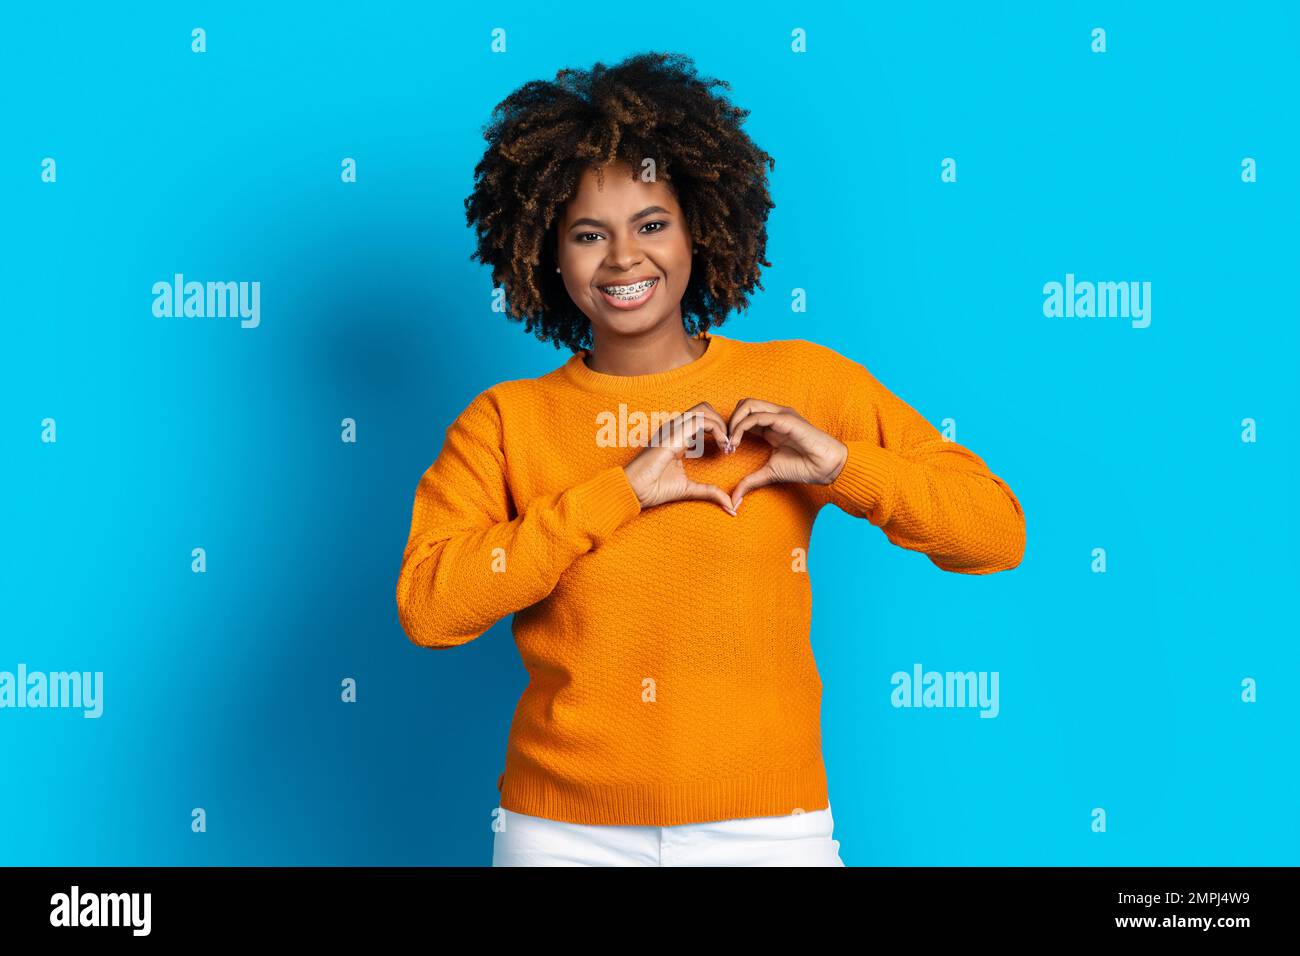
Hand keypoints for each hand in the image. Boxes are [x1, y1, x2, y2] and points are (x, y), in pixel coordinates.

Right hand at [623, 402, 737, 515]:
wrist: (635, 490)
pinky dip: (718, 430)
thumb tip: (731, 506)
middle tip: (730, 445)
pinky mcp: (674, 433)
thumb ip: (710, 492)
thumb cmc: (655, 488)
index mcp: (677, 436)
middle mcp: (675, 428)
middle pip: (705, 409)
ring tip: (728, 445)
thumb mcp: (689, 489)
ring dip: (722, 425)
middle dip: (723, 423)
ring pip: (704, 410)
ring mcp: (673, 428)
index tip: (728, 450)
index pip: (702, 420)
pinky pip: (702, 421)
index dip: (719, 431)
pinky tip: (723, 445)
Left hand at [726, 398, 848, 510]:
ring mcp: (780, 415)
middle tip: (727, 444)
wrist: (827, 467)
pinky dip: (741, 428)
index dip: (731, 429)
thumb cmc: (804, 467)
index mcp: (770, 426)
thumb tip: (733, 500)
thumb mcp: (769, 474)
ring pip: (747, 405)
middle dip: (729, 421)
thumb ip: (750, 482)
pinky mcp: (785, 419)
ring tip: (731, 443)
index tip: (727, 450)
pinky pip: (757, 416)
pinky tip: (737, 443)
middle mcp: (774, 416)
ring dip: (733, 422)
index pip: (744, 415)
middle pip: (743, 404)